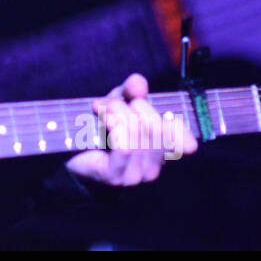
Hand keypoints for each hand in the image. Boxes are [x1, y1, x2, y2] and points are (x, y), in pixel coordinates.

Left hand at [65, 73, 196, 186]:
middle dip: (134, 106)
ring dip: (117, 113)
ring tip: (101, 109)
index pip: (187, 143)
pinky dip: (114, 126)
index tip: (152, 109)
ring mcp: (136, 176)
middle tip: (112, 103)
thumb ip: (132, 91)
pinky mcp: (116, 178)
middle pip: (156, 127)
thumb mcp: (120, 102)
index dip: (176, 125)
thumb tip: (138, 83)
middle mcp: (154, 168)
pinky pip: (125, 147)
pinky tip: (104, 120)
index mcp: (162, 152)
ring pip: (138, 134)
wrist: (74, 156)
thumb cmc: (101, 128)